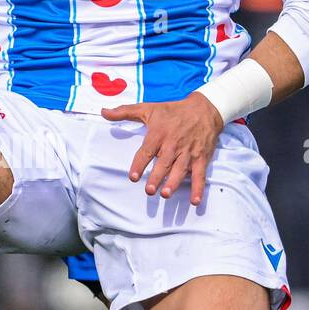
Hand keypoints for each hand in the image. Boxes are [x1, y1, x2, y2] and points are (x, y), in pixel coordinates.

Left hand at [101, 93, 222, 204]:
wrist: (204, 109)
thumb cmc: (173, 111)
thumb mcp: (148, 108)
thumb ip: (124, 112)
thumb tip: (103, 112)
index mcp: (159, 133)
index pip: (147, 150)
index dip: (140, 164)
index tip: (133, 176)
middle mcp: (174, 143)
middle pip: (163, 163)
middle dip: (157, 177)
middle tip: (149, 190)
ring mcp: (188, 152)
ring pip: (180, 169)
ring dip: (173, 182)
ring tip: (166, 194)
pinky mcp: (201, 158)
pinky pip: (200, 175)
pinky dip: (198, 189)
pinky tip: (195, 201)